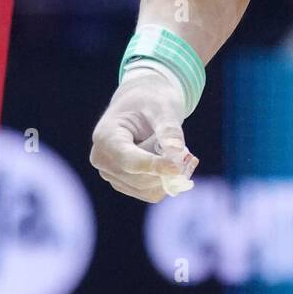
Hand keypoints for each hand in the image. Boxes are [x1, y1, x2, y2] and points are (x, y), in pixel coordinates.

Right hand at [90, 68, 197, 202]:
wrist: (142, 102)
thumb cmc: (151, 100)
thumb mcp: (162, 107)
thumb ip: (169, 128)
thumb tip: (177, 151)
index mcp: (106, 136)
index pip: (130, 160)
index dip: (155, 166)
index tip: (179, 168)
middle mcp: (102, 159)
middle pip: (139, 178)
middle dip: (167, 169)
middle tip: (190, 156)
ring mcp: (111, 174)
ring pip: (147, 189)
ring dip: (169, 176)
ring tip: (183, 154)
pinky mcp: (124, 183)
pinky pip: (149, 193)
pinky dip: (167, 182)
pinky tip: (177, 164)